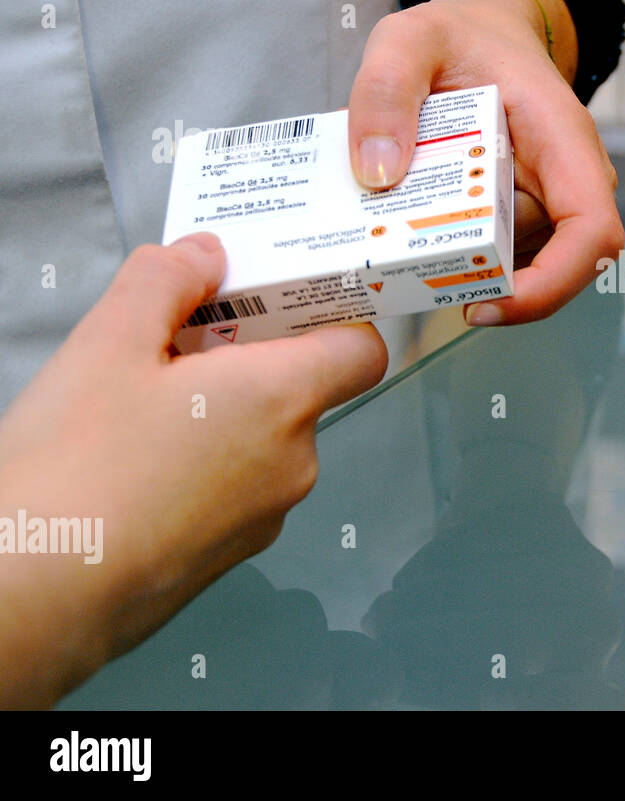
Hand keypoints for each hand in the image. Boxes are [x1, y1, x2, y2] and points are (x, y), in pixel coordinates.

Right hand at [0, 233, 386, 706]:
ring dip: (219, 414)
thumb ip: (166, 281)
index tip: (278, 300)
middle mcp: (292, 463)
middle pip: (301, 390)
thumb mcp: (107, 344)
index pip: (361, 349)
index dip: (331, 317)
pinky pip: (234, 488)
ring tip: (138, 409)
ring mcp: (264, 518)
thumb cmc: (73, 472)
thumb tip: (206, 255)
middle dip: (247, 360)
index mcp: (283, 402)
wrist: (30, 598)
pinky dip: (202, 464)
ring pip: (262, 441)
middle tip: (175, 346)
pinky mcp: (227, 556)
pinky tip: (133, 464)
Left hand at [346, 0, 623, 325]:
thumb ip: (385, 89)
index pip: (592, 232)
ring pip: (513, 262)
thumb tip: (378, 174)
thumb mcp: (408, 37)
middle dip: (474, 269)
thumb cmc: (457, 35)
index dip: (553, 284)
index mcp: (563, 139)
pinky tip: (413, 234)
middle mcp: (570, 180)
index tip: (488, 303)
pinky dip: (456, 254)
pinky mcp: (525, 216)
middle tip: (402, 256)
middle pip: (540, 259)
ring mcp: (550, 203)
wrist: (481, 34)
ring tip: (399, 236)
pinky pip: (498, 254)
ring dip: (460, 262)